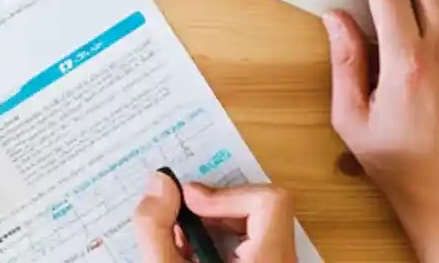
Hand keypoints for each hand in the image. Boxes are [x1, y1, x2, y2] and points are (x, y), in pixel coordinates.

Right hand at [133, 172, 295, 262]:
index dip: (225, 195)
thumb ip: (156, 229)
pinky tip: (193, 256)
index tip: (190, 204)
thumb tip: (159, 184)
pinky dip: (224, 243)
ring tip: (182, 243)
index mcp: (267, 262)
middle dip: (215, 208)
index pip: (269, 201)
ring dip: (216, 225)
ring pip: (258, 226)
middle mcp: (282, 262)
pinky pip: (257, 244)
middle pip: (262, 208)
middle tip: (179, 220)